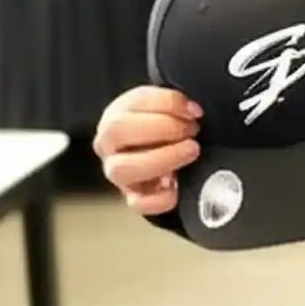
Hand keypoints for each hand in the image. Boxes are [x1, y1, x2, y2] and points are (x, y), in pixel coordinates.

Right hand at [93, 86, 203, 216]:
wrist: (163, 152)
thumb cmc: (167, 125)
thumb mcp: (169, 106)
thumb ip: (177, 103)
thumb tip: (194, 110)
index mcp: (118, 113)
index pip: (134, 102)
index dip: (169, 103)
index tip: (194, 110)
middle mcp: (110, 143)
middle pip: (117, 130)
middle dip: (162, 127)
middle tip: (192, 129)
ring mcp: (118, 172)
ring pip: (122, 168)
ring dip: (163, 157)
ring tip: (191, 150)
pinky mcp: (133, 197)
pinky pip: (139, 203)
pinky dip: (161, 197)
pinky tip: (179, 185)